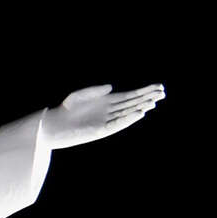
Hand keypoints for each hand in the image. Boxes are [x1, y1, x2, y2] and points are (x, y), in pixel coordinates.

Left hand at [40, 83, 164, 149]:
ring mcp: (106, 121)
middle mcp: (109, 111)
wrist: (53, 124)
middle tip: (163, 93)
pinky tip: (139, 113)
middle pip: (132, 103)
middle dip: (147, 98)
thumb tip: (112, 87)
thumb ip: (96, 91)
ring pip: (128, 113)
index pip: (130, 96)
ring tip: (154, 102)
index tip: (158, 86)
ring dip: (141, 107)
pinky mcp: (101, 130)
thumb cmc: (66, 109)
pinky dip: (128, 118)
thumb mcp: (81, 95)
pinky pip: (117, 124)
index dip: (144, 91)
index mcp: (107, 101)